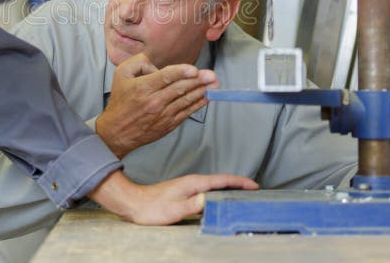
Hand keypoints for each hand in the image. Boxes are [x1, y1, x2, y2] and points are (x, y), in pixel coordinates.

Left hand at [89, 170, 258, 224]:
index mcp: (195, 183)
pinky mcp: (185, 192)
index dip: (239, 182)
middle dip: (239, 184)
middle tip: (254, 191)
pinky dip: (218, 193)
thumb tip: (209, 200)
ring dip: (229, 189)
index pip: (222, 180)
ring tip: (242, 196)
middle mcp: (193, 182)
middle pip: (222, 181)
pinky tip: (219, 201)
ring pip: (215, 186)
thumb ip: (193, 204)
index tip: (254, 185)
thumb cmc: (152, 208)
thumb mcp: (174, 209)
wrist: (135, 203)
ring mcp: (189, 186)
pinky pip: (208, 191)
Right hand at [96, 53, 217, 157]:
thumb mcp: (121, 74)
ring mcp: (163, 114)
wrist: (116, 131)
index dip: (181, 72)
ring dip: (202, 92)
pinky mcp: (168, 124)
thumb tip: (156, 64)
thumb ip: (138, 62)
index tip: (194, 69)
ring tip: (214, 84)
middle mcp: (154, 101)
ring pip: (186, 101)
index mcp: (143, 87)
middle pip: (180, 89)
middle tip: (211, 75)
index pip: (165, 77)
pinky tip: (207, 97)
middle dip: (198, 81)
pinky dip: (198, 105)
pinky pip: (186, 112)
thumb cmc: (120, 101)